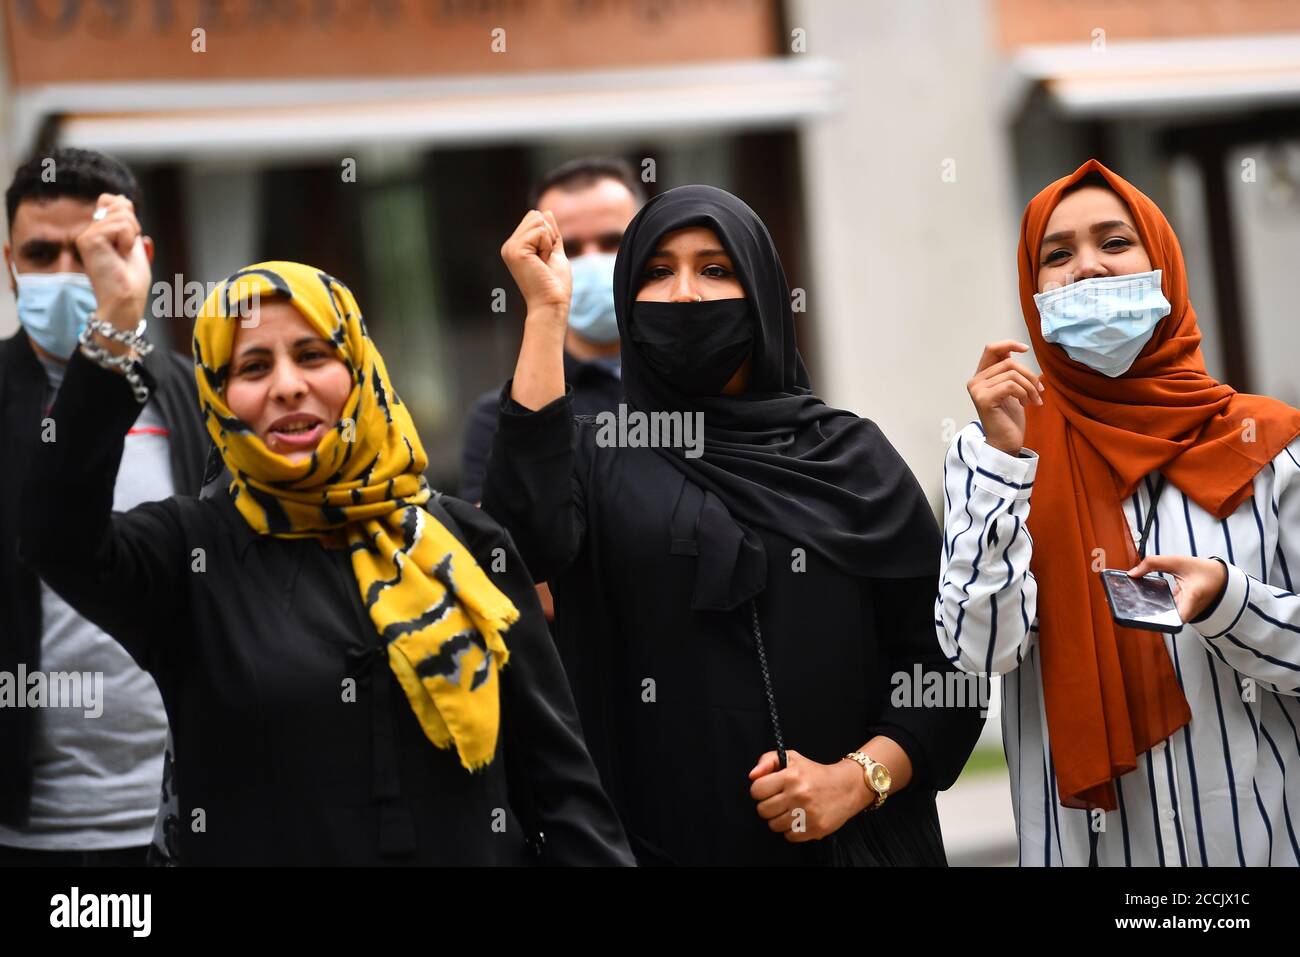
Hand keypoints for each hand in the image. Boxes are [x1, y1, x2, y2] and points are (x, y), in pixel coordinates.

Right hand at [74, 193, 149, 330]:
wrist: (126, 300)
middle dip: (133, 225)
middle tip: (127, 250)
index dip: (128, 214)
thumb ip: (128, 224)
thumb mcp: (134, 245)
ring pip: (122, 214)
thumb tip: (124, 199)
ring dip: (132, 235)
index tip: (129, 241)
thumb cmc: (130, 280)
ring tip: (123, 254)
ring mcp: (86, 235)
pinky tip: (120, 255)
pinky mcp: (88, 240)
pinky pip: (119, 225)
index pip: (111, 200)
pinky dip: (128, 240)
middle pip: (118, 204)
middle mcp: (89, 231)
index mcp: (99, 231)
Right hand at [500, 209, 570, 317]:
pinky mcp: (516, 250)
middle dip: (549, 236)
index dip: (550, 235)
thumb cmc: (555, 283)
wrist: (551, 303)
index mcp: (516, 246)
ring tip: (543, 263)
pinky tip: (542, 263)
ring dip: (548, 242)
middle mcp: (509, 246)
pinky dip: (547, 246)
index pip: (535, 218)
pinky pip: (540, 231)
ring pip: (538, 221)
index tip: (546, 259)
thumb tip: (545, 212)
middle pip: (535, 216)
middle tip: (545, 261)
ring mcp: (510, 248)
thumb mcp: (554, 252)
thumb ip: (550, 233)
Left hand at [748, 749, 866, 841]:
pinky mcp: (815, 829)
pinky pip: (789, 836)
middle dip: (768, 806)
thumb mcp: (792, 758)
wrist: (846, 787)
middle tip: (780, 801)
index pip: (757, 790)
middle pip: (763, 810)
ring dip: (779, 819)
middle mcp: (799, 795)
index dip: (760, 790)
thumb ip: (768, 761)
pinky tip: (800, 819)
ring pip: (774, 825)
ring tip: (791, 810)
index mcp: (791, 776)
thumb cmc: (814, 773)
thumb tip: (752, 776)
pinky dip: (792, 830)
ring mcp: (807, 813)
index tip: (769, 790)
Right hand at [966, 340, 1043, 455]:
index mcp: (981, 377)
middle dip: (1029, 375)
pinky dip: (1024, 393)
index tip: (1025, 349)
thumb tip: (1014, 349)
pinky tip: (1026, 404)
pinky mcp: (984, 399)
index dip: (1009, 344)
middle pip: (1008, 362)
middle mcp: (975, 381)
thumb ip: (1008, 372)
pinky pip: (1011, 385)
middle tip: (1039, 391)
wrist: (1006, 443)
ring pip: (1012, 374)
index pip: (991, 349)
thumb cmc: (1009, 418)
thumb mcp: (1012, 390)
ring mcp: (977, 390)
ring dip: (1030, 387)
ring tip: (1034, 400)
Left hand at [1128, 554, 1228, 622]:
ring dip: (1151, 611)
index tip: (1146, 616)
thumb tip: (1132, 573)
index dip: (1161, 621)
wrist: (1220, 577)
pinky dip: (1157, 606)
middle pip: (1165, 619)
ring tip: (1136, 603)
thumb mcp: (1177, 561)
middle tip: (1133, 607)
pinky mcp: (1183, 612)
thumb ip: (1153, 563)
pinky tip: (1146, 600)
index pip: (1176, 619)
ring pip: (1165, 616)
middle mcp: (1189, 610)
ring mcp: (1186, 613)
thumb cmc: (1205, 571)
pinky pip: (1168, 612)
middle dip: (1149, 614)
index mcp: (1191, 598)